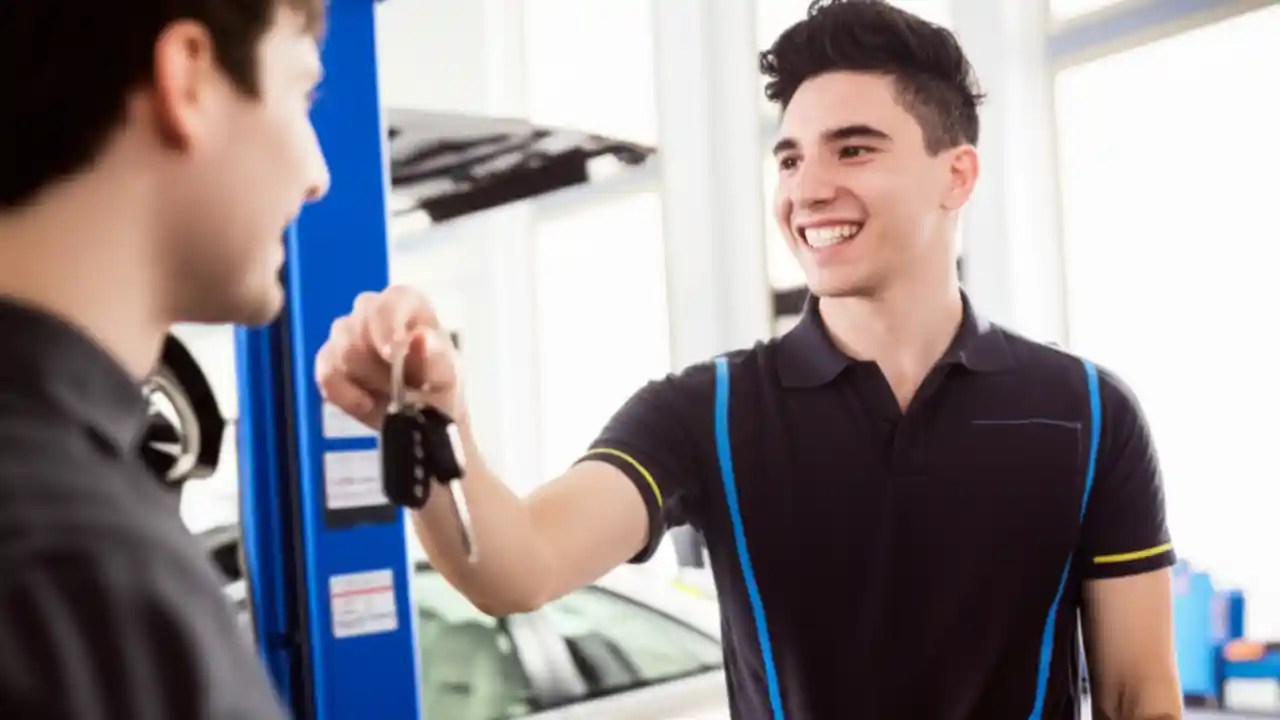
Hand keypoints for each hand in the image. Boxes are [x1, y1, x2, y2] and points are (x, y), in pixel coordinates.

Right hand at [314, 285, 462, 428]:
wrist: (423, 413)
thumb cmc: (438, 385)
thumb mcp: (447, 377)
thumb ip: (437, 359)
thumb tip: (420, 338)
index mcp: (407, 304)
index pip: (389, 302)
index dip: (387, 326)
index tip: (392, 356)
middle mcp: (372, 311)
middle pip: (357, 330)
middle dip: (379, 369)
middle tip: (402, 390)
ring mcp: (347, 333)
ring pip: (341, 353)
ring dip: (367, 383)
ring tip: (391, 397)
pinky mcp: (329, 359)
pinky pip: (326, 374)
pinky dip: (346, 395)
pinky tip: (366, 404)